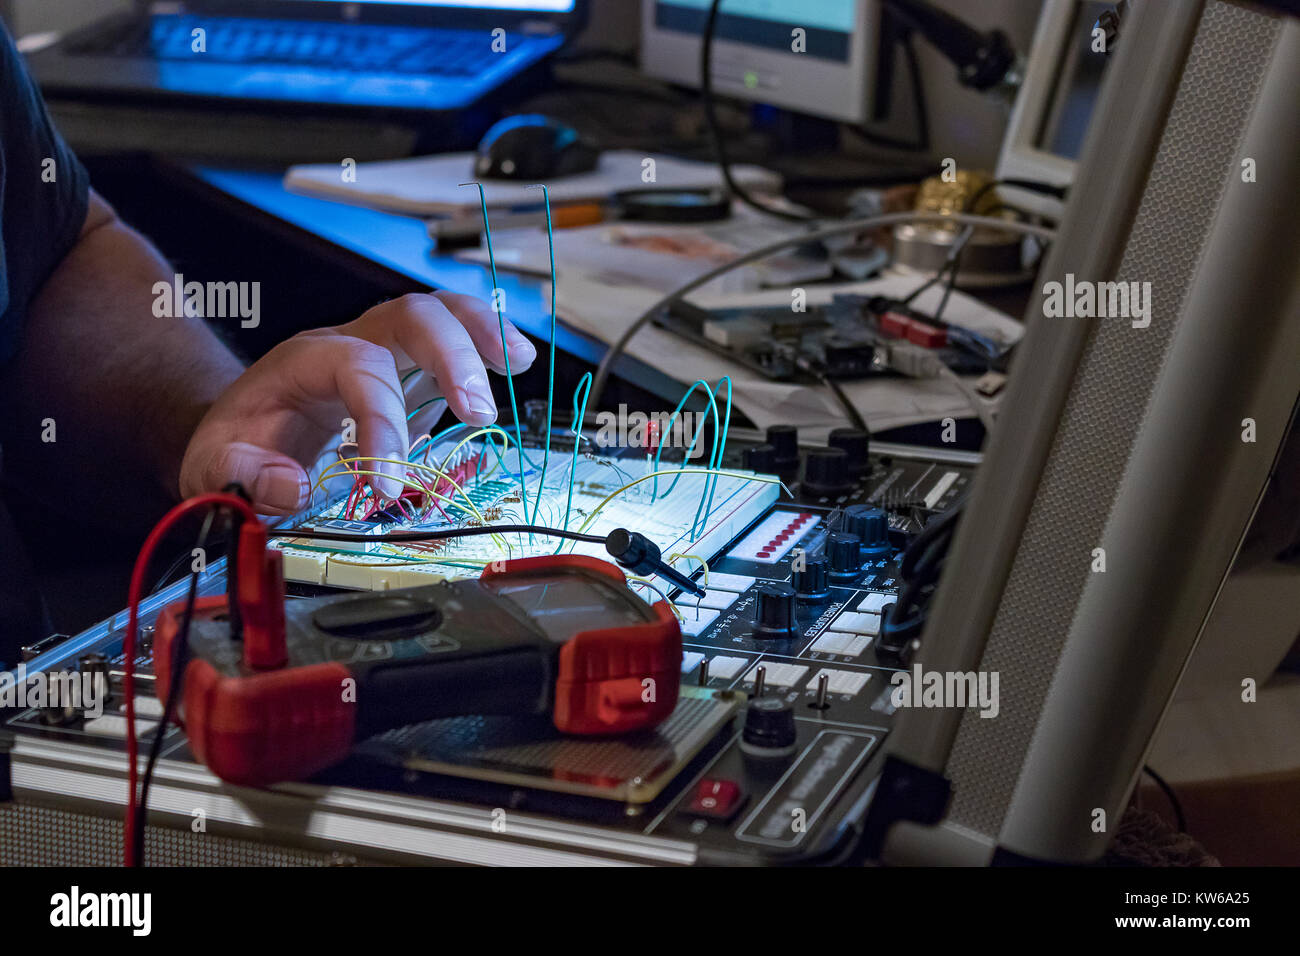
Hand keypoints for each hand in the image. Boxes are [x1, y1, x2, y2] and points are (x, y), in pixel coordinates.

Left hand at [178, 291, 535, 514]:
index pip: (357, 369)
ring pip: (439, 313)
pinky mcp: (412, 373)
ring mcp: (386, 351)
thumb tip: (289, 486)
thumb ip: (238, 476)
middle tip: (480, 411)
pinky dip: (488, 345)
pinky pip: (454, 340)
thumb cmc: (237, 447)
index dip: (382, 423)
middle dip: (452, 355)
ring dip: (483, 332)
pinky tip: (515, 365)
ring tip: (517, 362)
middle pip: (410, 315)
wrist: (243, 433)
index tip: (390, 487)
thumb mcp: (213, 468)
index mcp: (304, 361)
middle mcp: (350, 342)